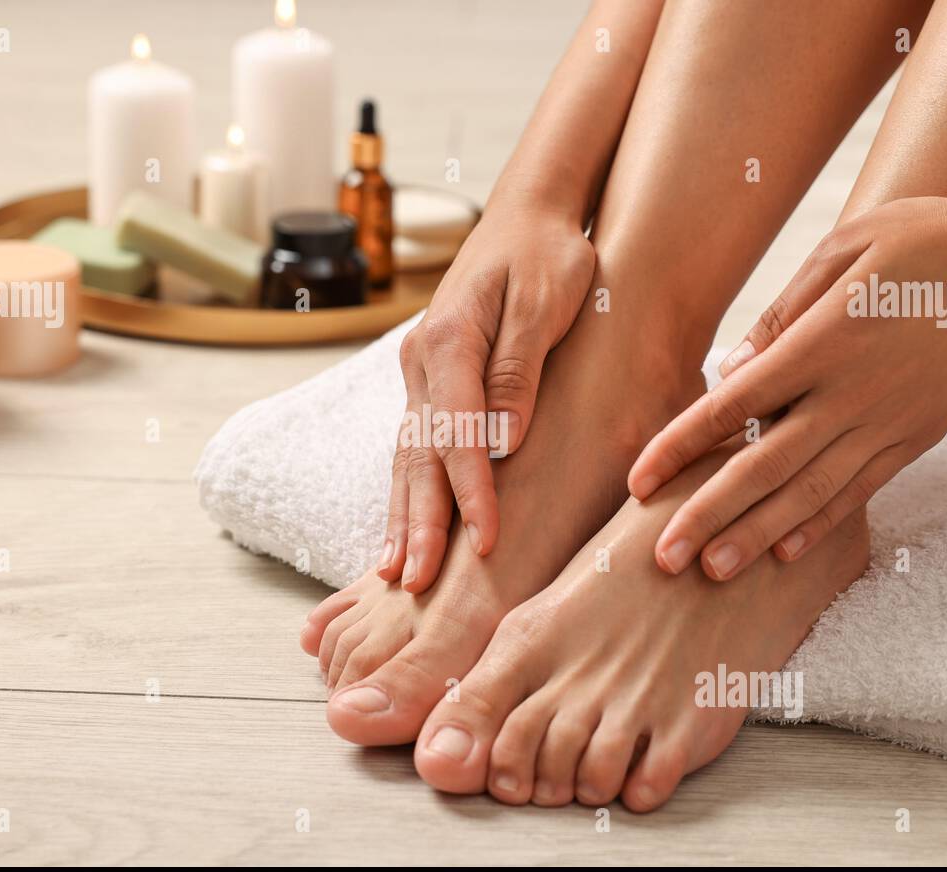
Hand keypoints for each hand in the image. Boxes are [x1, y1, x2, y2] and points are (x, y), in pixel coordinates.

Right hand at [380, 199, 595, 591]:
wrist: (530, 213)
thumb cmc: (551, 253)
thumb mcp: (547, 300)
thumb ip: (521, 369)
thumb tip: (503, 440)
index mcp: (450, 340)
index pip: (458, 434)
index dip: (472, 494)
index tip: (487, 543)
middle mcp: (423, 359)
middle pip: (417, 455)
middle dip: (419, 522)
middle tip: (417, 583)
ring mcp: (419, 370)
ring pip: (407, 455)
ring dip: (403, 515)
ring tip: (396, 574)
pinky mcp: (430, 380)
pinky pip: (414, 445)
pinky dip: (408, 491)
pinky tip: (404, 530)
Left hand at [627, 194, 946, 579]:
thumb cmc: (923, 240)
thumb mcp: (842, 250)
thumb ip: (781, 315)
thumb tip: (729, 372)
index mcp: (822, 343)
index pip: (731, 407)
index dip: (678, 447)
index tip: (637, 481)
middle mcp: (852, 394)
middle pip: (762, 467)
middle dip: (705, 514)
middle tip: (660, 558)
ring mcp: (889, 422)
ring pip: (810, 492)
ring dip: (756, 535)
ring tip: (712, 571)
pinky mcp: (919, 437)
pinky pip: (861, 490)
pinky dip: (821, 523)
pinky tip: (785, 552)